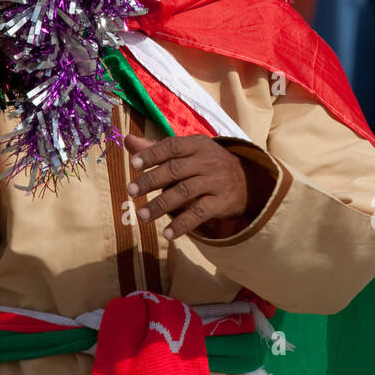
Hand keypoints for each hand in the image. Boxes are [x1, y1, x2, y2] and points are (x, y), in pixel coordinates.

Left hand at [124, 133, 278, 240]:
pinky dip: (182, 224)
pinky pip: (200, 213)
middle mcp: (208, 161)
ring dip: (161, 205)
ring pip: (185, 192)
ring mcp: (217, 181)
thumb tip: (127, 140)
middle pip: (176, 170)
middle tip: (131, 191)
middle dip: (151, 180)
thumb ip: (156, 149)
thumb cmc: (206, 164)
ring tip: (142, 216)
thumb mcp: (187, 152)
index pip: (172, 146)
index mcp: (197, 144)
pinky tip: (167, 234)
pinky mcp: (223, 202)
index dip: (153, 154)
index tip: (134, 164)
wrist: (247, 181)